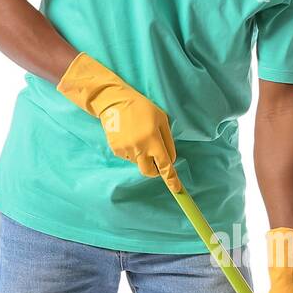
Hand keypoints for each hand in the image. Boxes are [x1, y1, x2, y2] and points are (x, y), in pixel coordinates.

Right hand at [56, 51, 181, 191]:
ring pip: (139, 162)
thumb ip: (168, 141)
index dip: (172, 179)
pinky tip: (129, 136)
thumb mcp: (161, 120)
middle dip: (155, 170)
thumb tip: (170, 160)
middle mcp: (140, 148)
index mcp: (153, 140)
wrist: (115, 102)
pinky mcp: (116, 150)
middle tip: (156, 158)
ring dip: (142, 155)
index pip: (165, 166)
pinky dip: (132, 150)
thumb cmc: (142, 108)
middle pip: (149, 172)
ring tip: (138, 135)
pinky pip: (128, 157)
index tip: (177, 189)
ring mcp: (126, 150)